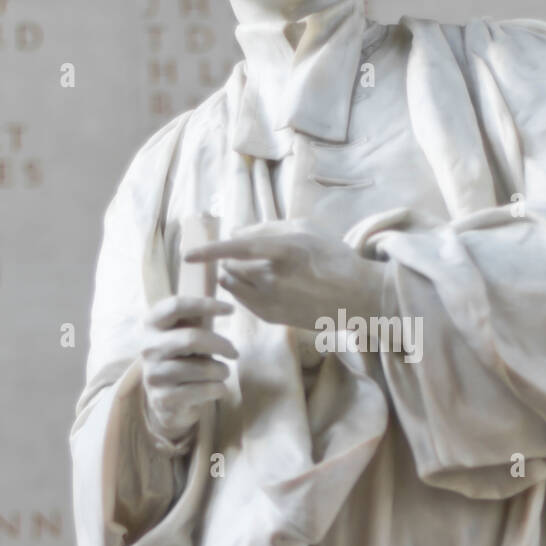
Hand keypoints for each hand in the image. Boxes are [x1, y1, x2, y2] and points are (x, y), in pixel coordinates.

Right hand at [140, 295, 237, 443]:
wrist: (165, 400)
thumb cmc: (182, 359)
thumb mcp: (183, 334)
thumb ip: (196, 318)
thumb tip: (225, 305)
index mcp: (151, 325)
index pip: (176, 306)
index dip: (205, 304)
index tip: (231, 309)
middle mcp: (148, 348)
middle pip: (191, 338)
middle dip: (221, 345)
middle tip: (234, 352)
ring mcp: (153, 375)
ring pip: (202, 368)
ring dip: (222, 371)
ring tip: (223, 372)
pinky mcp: (163, 399)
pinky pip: (203, 390)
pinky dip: (219, 389)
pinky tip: (218, 388)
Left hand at [184, 221, 387, 331]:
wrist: (357, 298)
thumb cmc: (334, 257)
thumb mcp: (306, 229)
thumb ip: (267, 228)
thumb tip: (234, 234)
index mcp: (283, 251)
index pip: (236, 249)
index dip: (210, 251)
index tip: (188, 254)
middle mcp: (273, 278)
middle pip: (231, 266)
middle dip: (231, 258)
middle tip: (249, 256)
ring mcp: (271, 301)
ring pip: (233, 284)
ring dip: (234, 275)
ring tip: (257, 270)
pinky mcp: (271, 317)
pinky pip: (242, 300)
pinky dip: (243, 290)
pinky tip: (263, 285)